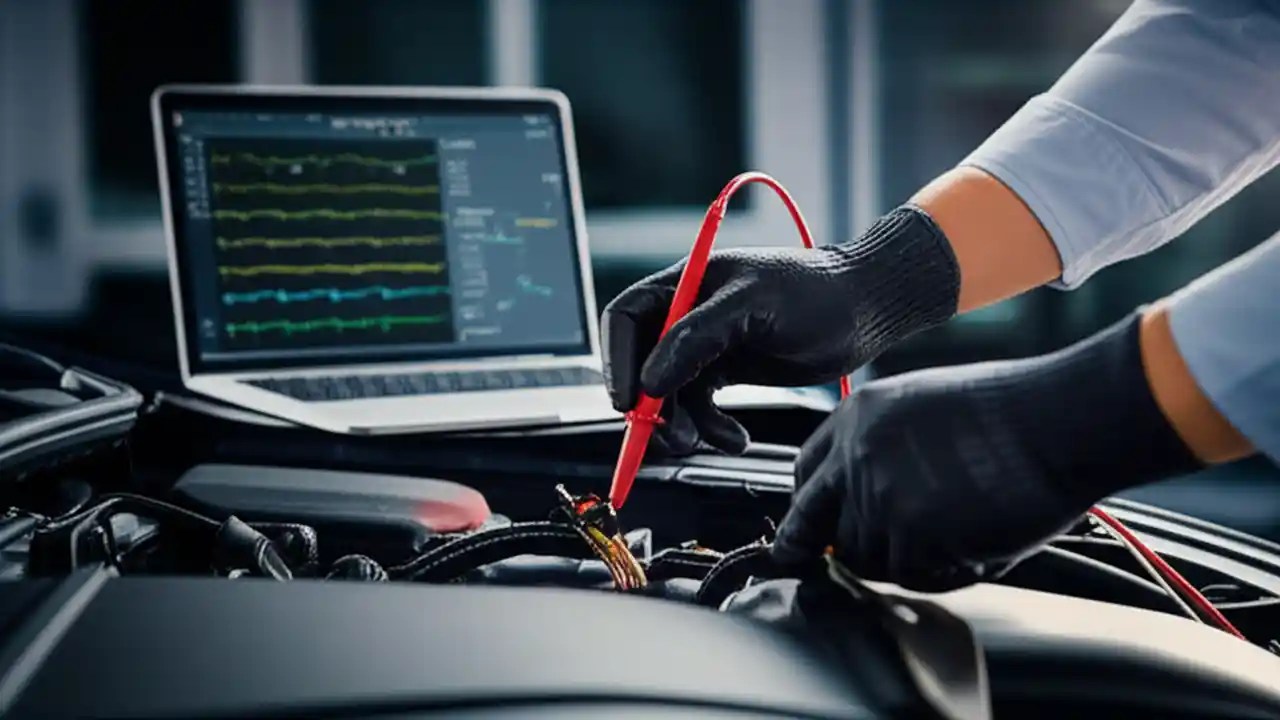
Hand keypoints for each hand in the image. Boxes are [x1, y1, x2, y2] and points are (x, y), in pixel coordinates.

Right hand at [601, 206, 959, 454]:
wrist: (864, 309)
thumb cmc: (816, 291)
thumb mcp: (753, 305)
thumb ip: (696, 339)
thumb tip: (649, 382)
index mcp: (684, 284)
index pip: (626, 319)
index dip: (616, 360)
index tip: (628, 402)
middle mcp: (687, 314)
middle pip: (641, 363)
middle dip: (651, 404)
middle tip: (669, 435)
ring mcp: (706, 345)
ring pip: (669, 393)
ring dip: (681, 423)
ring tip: (705, 441)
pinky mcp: (726, 370)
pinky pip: (700, 407)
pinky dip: (711, 428)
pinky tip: (734, 437)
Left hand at [772, 312, 1201, 590]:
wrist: (1059, 419)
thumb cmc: (1013, 409)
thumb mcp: (922, 402)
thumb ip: (882, 444)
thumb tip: (865, 490)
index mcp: (857, 415)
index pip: (805, 473)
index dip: (810, 506)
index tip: (809, 526)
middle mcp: (856, 455)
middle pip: (816, 524)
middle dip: (823, 548)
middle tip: (826, 562)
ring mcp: (880, 497)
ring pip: (866, 558)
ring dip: (901, 561)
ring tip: (954, 537)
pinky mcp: (913, 535)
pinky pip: (911, 576)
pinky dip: (939, 573)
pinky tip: (974, 548)